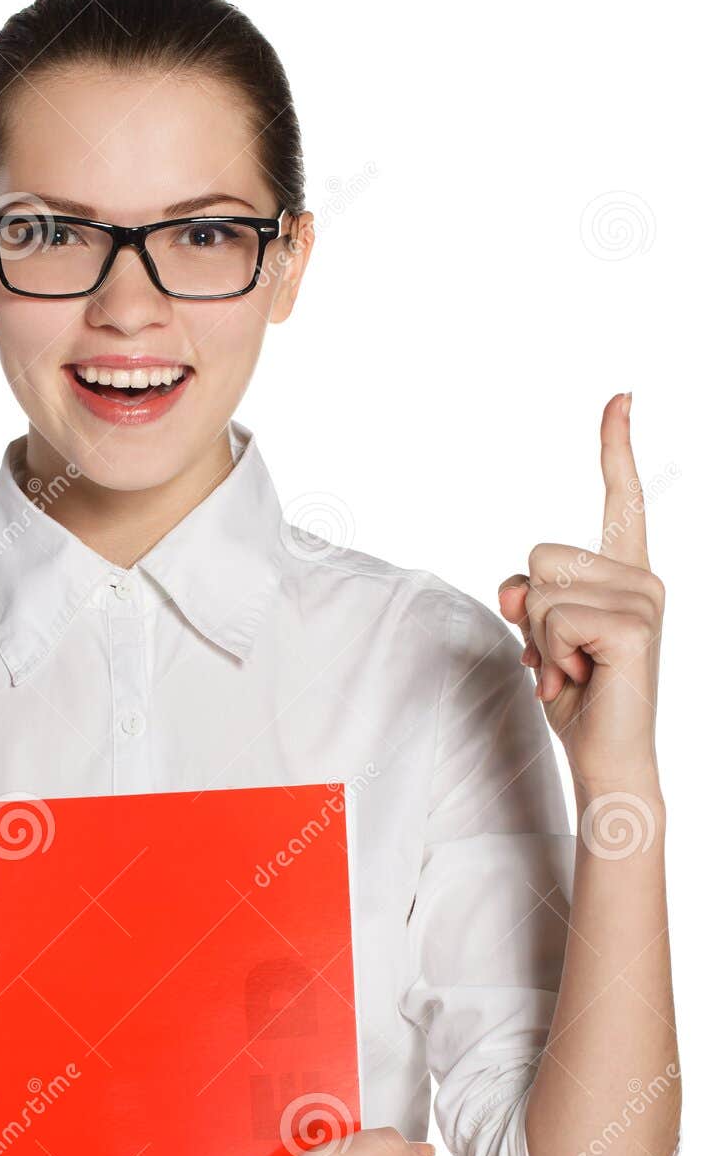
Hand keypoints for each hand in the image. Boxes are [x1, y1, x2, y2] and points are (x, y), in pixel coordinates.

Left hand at [496, 391, 664, 791]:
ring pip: (541, 589)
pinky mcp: (633, 625)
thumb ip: (526, 596)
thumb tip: (513, 589)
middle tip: (562, 654)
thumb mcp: (542, 635)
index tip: (620, 397)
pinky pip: (551, 617)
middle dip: (531, 611)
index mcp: (625, 574)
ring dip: (539, 635)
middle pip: (541, 556)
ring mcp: (644, 599)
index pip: (621, 499)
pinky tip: (579, 677)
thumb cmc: (578, 696)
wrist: (607, 758)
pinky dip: (550, 653)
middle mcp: (643, 578)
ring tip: (573, 667)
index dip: (614, 447)